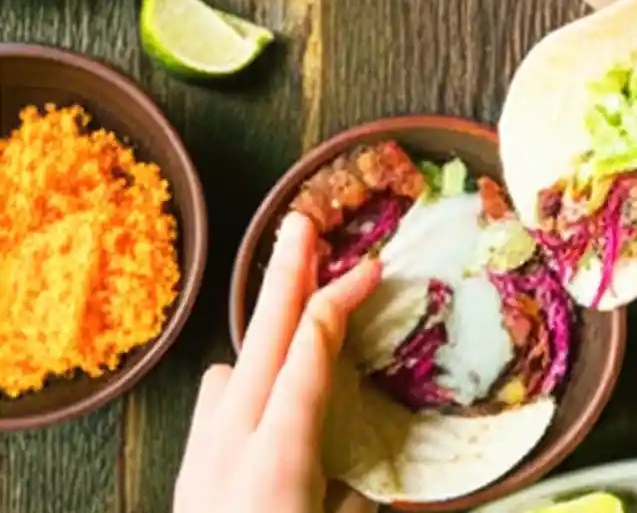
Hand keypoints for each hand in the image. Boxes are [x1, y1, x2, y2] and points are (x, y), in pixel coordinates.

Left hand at [174, 213, 381, 512]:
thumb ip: (355, 501)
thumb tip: (371, 488)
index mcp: (278, 456)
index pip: (309, 355)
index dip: (339, 303)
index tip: (368, 267)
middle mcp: (233, 445)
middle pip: (261, 340)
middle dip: (284, 278)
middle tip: (301, 223)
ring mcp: (204, 459)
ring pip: (231, 369)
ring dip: (264, 327)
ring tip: (295, 296)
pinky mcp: (193, 476)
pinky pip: (217, 405)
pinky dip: (244, 379)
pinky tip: (262, 386)